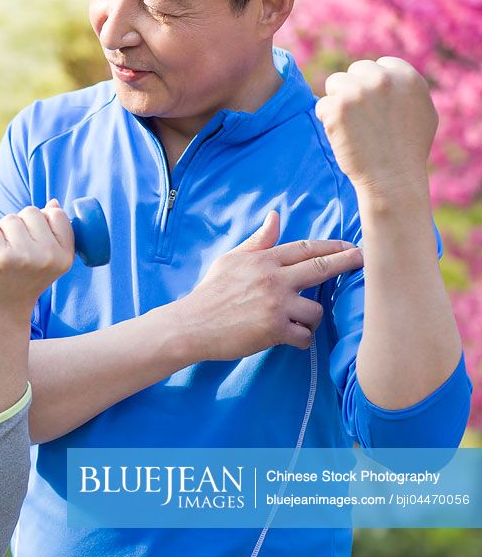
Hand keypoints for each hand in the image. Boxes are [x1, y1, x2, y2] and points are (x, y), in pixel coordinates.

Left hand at [0, 199, 73, 315]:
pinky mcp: (0, 258)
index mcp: (65, 256)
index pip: (57, 214)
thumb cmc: (26, 279)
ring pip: (10, 218)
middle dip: (21, 223)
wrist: (4, 309)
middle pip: (31, 212)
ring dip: (3, 229)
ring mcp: (24, 257)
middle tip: (17, 248)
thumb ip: (56, 233)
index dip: (43, 219)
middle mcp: (48, 256)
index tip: (36, 236)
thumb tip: (52, 202)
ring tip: (5, 251)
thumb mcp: (50, 261)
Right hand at [174, 211, 363, 358]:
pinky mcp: (274, 330)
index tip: (351, 245)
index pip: (305, 248)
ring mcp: (275, 304)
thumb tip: (275, 216)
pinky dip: (300, 339)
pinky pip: (304, 336)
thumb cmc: (210, 292)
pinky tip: (290, 339)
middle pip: (321, 268)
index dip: (331, 246)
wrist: (191, 325)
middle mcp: (273, 279)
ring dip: (310, 317)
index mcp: (263, 260)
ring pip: (315, 309)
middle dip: (348, 262)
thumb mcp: (231, 260)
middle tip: (366, 260)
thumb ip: (258, 241)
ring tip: (296, 322)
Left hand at [315, 57, 436, 197]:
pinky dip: (327, 120)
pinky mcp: (337, 107)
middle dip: (354, 90)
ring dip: (338, 102)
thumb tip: (391, 75)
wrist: (392, 178)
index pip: (381, 65)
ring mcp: (358, 91)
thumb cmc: (409, 151)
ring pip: (334, 83)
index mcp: (408, 77)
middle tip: (361, 118)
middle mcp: (383, 79)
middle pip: (355, 70)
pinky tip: (343, 136)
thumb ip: (407, 90)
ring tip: (352, 126)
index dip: (374, 85)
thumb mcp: (424, 113)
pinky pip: (321, 105)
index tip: (375, 106)